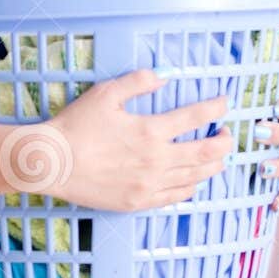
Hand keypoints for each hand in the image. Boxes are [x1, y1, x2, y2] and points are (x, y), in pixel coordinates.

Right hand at [43, 67, 233, 212]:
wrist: (52, 163)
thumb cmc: (76, 126)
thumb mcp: (105, 94)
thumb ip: (138, 81)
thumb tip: (163, 76)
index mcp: (151, 131)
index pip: (197, 117)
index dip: (216, 108)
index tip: (224, 103)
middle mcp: (156, 160)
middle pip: (206, 153)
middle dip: (223, 142)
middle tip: (226, 134)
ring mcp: (148, 184)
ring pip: (195, 177)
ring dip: (212, 166)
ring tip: (217, 158)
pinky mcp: (138, 201)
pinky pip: (174, 197)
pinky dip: (190, 188)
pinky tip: (192, 181)